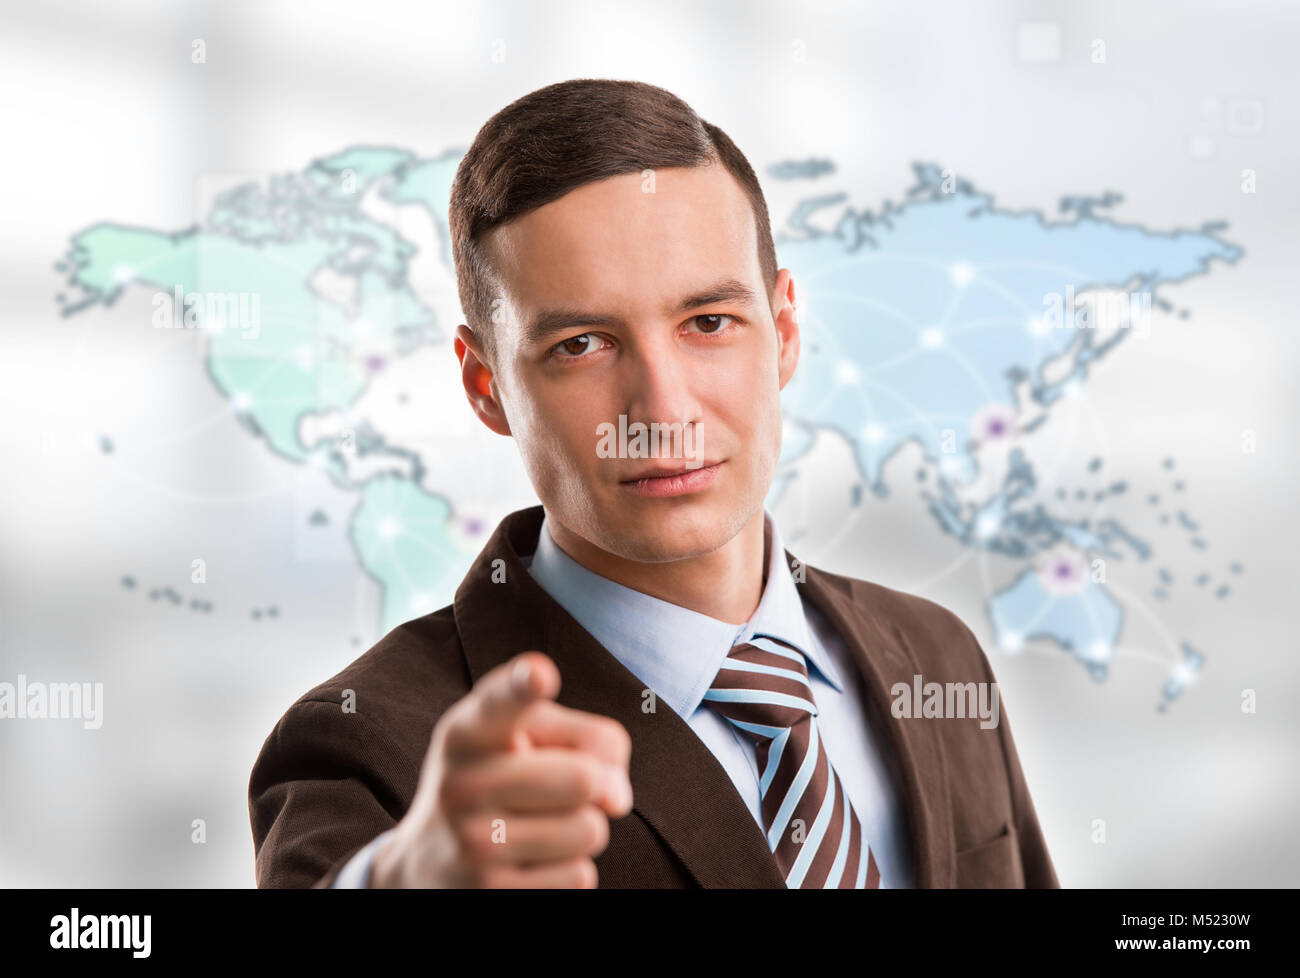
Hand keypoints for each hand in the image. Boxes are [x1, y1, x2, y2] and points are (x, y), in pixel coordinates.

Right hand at [369, 651, 632, 886]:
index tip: (540, 675)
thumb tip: (617, 795)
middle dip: (597, 785)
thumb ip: (586, 736)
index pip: (500, 702)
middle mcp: (461, 784)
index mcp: (467, 731)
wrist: (427, 861)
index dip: (522, 685)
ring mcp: (472, 844)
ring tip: (541, 824)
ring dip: (583, 828)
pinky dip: (569, 867)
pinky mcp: (491, 894)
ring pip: (589, 829)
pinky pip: (580, 875)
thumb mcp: (522, 737)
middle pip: (583, 778)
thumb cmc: (495, 778)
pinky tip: (529, 861)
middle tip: (570, 787)